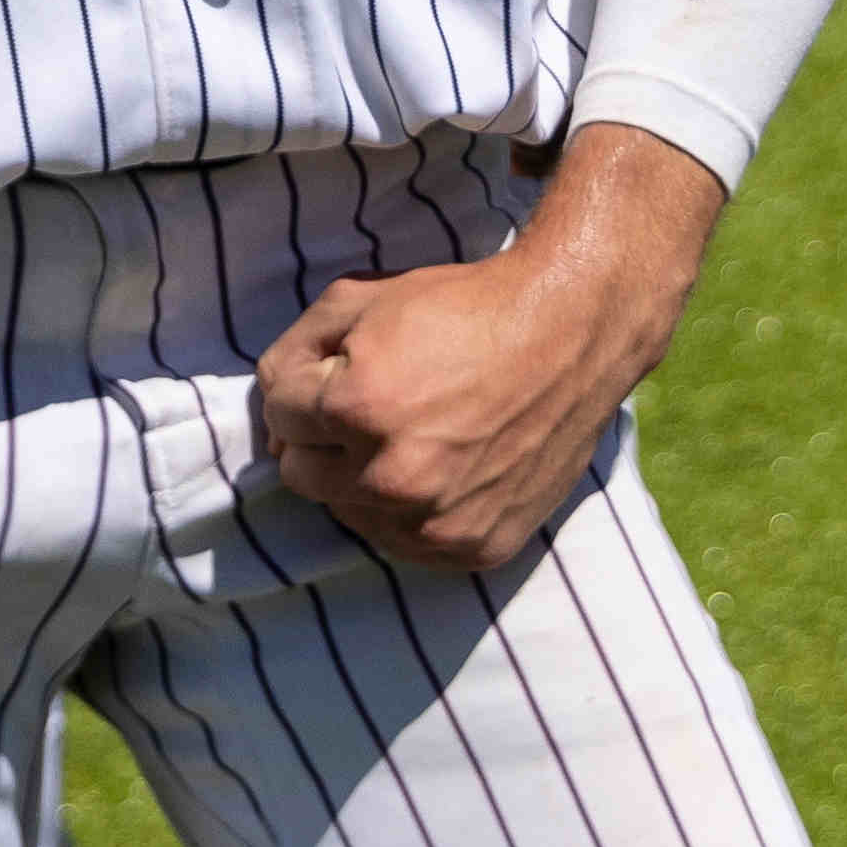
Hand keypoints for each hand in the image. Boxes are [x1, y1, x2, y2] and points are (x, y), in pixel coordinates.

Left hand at [261, 129, 720, 574]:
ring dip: (363, 477)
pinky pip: (405, 544)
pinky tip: (443, 467)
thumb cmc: (469, 306)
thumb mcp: (366, 297)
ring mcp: (435, 522)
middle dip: (323, 435)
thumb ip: (299, 346)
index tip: (342, 367)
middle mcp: (392, 477)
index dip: (305, 382)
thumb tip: (272, 397)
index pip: (278, 414)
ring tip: (414, 434)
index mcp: (358, 408)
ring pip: (349, 513)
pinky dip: (411, 512)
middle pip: (301, 473)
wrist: (575, 332)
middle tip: (374, 403)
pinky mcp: (473, 548)